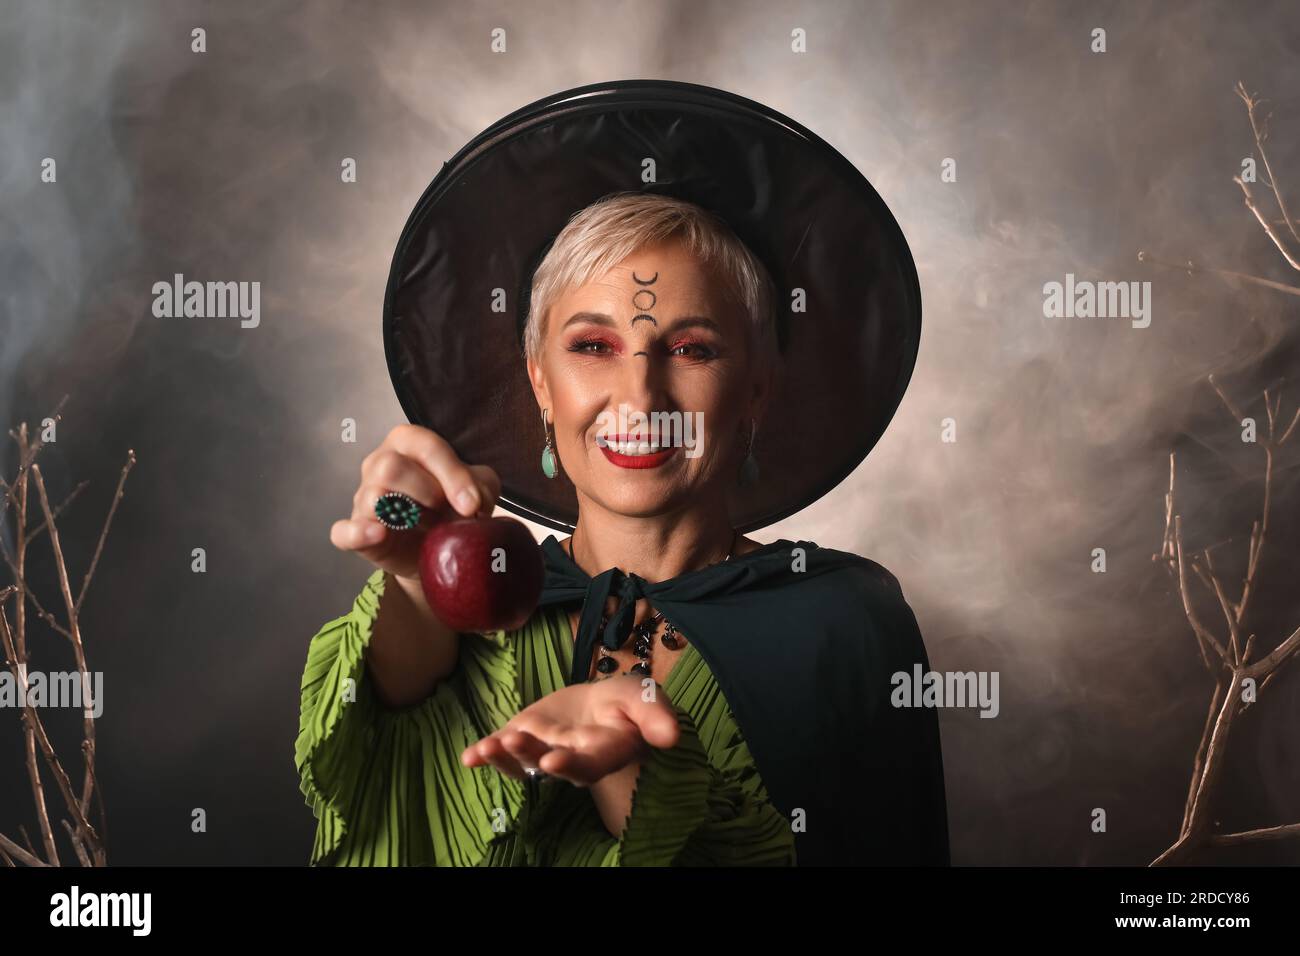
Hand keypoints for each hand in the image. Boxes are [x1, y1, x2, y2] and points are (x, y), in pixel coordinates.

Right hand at [329, 423, 501, 582]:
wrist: (438, 550)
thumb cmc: (453, 506)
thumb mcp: (478, 489)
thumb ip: (482, 485)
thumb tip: (473, 501)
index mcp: (408, 444)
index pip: (423, 444)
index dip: (451, 474)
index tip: (472, 505)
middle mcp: (379, 464)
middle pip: (390, 467)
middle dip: (426, 491)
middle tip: (444, 510)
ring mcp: (364, 498)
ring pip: (373, 496)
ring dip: (406, 516)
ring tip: (426, 527)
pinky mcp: (356, 533)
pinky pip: (343, 531)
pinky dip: (358, 533)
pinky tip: (378, 534)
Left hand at [460, 675, 680, 786]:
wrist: (603, 704)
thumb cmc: (630, 704)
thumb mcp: (646, 699)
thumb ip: (656, 717)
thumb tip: (672, 735)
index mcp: (604, 752)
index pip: (588, 765)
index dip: (570, 766)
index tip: (553, 761)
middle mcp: (572, 760)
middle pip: (550, 764)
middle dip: (530, 756)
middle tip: (514, 742)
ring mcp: (545, 753)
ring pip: (523, 763)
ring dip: (504, 758)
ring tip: (487, 747)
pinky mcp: (524, 740)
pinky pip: (503, 752)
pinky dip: (484, 756)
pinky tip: (468, 757)